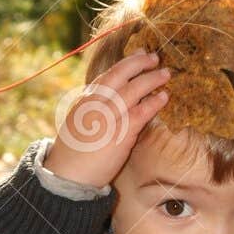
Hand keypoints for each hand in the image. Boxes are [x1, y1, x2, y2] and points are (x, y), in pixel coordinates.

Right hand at [45, 50, 171, 184]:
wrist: (67, 176)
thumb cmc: (72, 156)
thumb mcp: (76, 126)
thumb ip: (91, 111)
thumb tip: (107, 104)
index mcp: (84, 101)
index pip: (105, 76)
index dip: (124, 65)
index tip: (137, 56)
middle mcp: (94, 105)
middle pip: (118, 75)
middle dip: (137, 63)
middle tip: (153, 57)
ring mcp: (106, 118)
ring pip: (132, 91)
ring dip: (151, 80)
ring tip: (165, 73)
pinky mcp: (119, 135)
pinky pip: (140, 114)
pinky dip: (153, 103)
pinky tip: (163, 97)